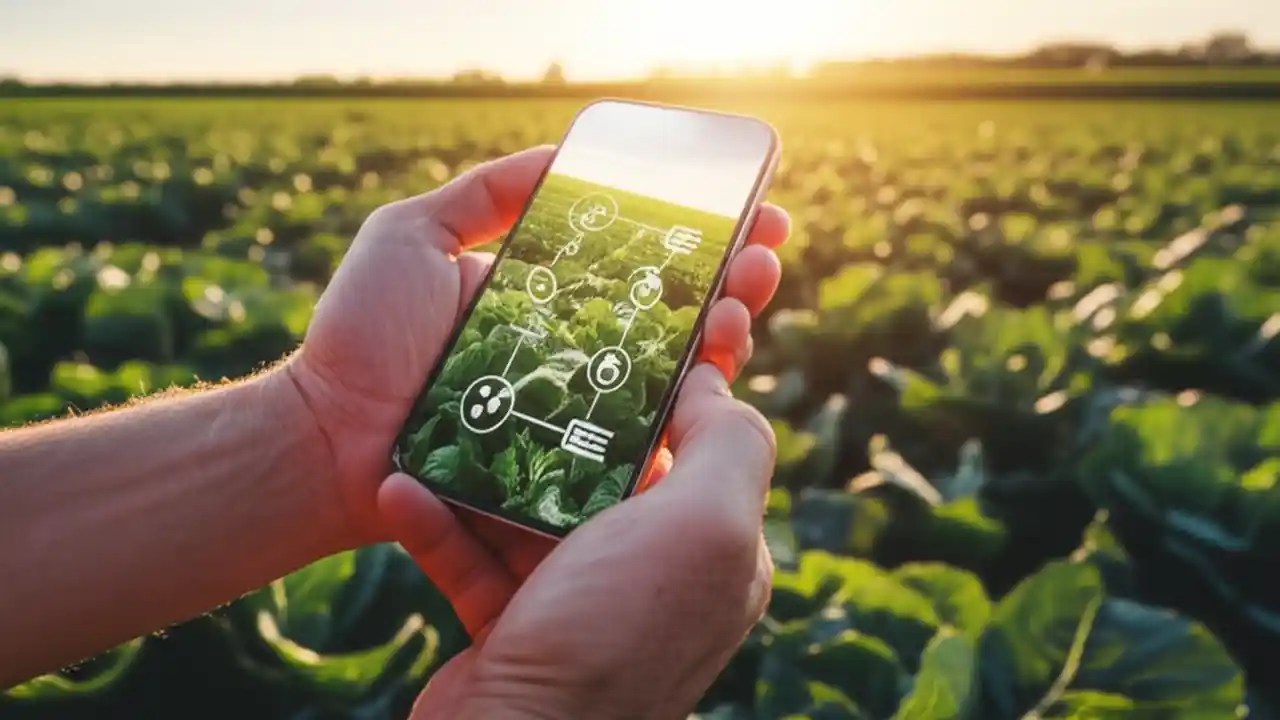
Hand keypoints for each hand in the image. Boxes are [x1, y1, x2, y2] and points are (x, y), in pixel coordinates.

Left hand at [287, 146, 788, 548]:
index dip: (701, 240)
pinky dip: (691, 416)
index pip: (641, 267)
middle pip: (676, 321)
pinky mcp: (573, 470)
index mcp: (548, 301)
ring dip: (726, 339)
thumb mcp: (413, 235)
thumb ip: (484, 192)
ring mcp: (576, 414)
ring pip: (677, 381)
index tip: (750, 211)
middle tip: (764, 259)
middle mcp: (573, 356)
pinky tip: (716, 379)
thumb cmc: (361, 336)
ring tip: (745, 306)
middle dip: (735, 285)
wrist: (325, 435)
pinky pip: (645, 445)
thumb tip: (562, 154)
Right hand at [375, 205, 789, 714]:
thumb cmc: (615, 635)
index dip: (687, 361)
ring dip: (483, 458)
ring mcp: (576, 600)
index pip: (706, 432)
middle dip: (572, 400)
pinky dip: (436, 523)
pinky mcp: (507, 624)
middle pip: (612, 458)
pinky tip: (399, 487)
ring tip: (443, 404)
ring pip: (530, 501)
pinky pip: (471, 554)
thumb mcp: (704, 530)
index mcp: (711, 544)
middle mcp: (649, 571)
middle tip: (527, 338)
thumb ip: (731, 445)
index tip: (646, 304)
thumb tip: (717, 382)